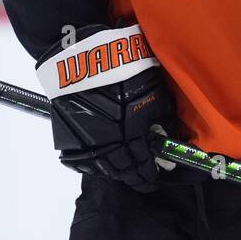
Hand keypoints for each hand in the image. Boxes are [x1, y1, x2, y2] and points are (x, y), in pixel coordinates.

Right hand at [37, 23, 176, 191]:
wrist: (86, 58)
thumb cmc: (125, 72)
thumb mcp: (154, 93)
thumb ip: (164, 116)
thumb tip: (170, 129)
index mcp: (131, 137)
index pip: (143, 166)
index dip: (149, 175)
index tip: (154, 179)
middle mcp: (109, 145)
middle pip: (123, 171)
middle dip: (134, 178)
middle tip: (141, 181)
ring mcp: (87, 142)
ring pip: (102, 168)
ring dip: (116, 173)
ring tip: (123, 174)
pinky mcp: (70, 135)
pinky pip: (83, 159)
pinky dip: (94, 165)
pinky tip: (100, 165)